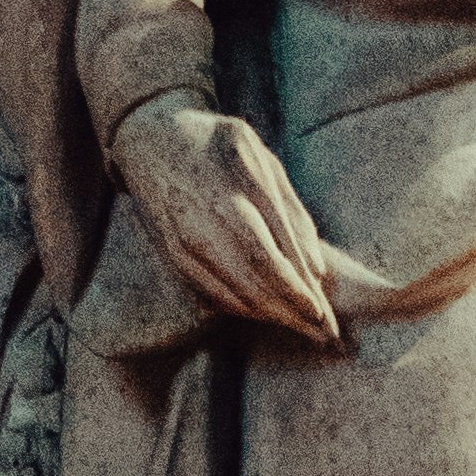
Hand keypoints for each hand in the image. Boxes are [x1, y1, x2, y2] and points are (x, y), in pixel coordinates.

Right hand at [114, 98, 362, 346]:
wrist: (148, 138)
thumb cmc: (214, 142)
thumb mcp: (261, 157)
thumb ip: (291, 210)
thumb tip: (316, 269)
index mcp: (233, 200)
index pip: (274, 264)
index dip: (301, 297)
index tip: (327, 318)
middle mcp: (206, 229)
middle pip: (256, 289)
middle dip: (293, 317)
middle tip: (325, 336)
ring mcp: (185, 247)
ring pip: (234, 298)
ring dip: (271, 318)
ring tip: (303, 330)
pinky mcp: (173, 256)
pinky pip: (212, 294)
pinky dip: (243, 309)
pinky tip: (266, 312)